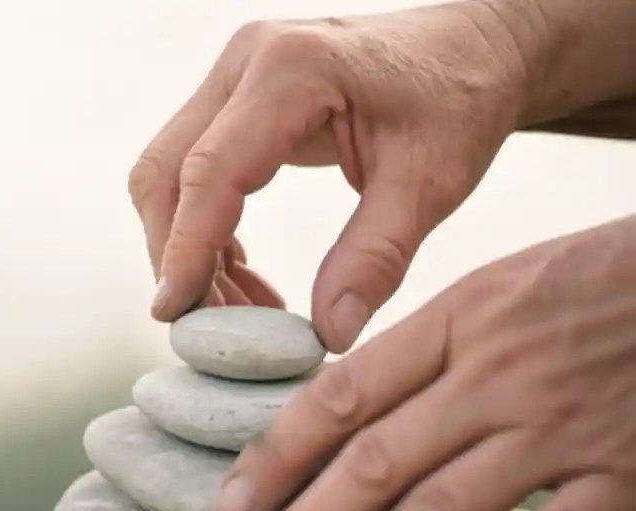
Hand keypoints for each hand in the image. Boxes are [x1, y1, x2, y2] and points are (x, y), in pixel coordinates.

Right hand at [130, 3, 530, 349]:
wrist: (474, 45)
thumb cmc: (460, 99)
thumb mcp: (431, 183)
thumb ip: (377, 258)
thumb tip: (330, 335)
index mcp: (292, 71)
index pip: (210, 170)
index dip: (185, 248)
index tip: (174, 314)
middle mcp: (246, 62)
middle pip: (165, 171)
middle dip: (175, 256)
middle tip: (210, 325)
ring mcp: (233, 76)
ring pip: (169, 174)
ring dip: (187, 249)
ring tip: (241, 310)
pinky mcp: (234, 98)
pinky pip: (193, 171)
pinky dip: (206, 231)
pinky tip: (242, 274)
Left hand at [218, 215, 635, 510]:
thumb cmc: (603, 279)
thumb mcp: (503, 286)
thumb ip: (430, 346)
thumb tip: (343, 404)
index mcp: (458, 318)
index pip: (343, 395)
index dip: (278, 456)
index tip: (229, 506)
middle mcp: (497, 373)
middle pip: (377, 460)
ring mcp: (565, 425)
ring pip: (446, 507)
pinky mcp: (632, 472)